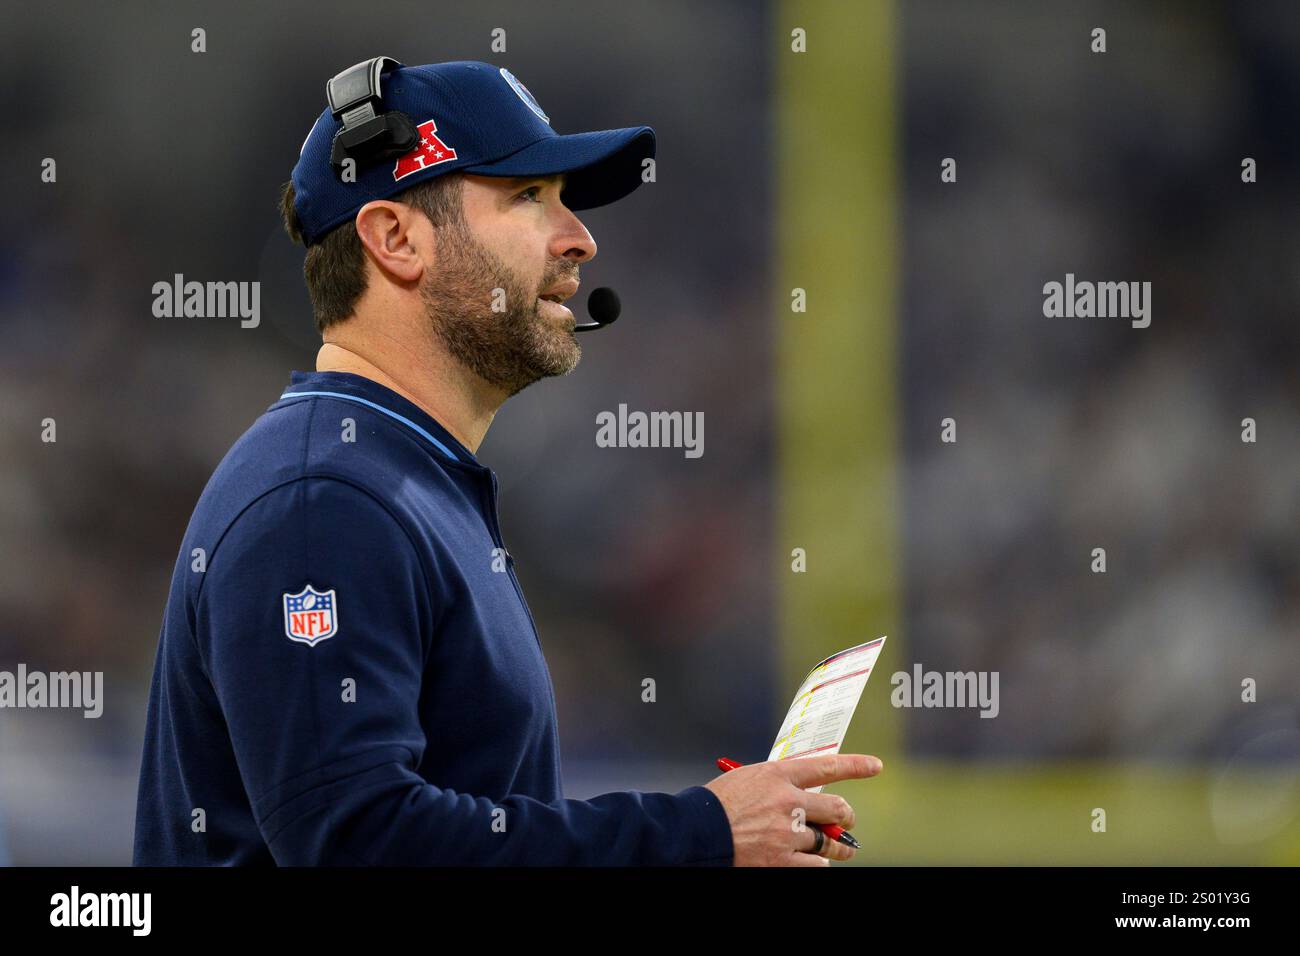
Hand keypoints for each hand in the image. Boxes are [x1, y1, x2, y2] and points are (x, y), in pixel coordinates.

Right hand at [704, 753, 882, 866]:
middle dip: (847, 817)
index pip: (827, 766)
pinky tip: (813, 860)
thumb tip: (800, 795)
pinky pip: (815, 863)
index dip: (856, 765)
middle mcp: (788, 802)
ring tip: (841, 849)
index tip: (874, 766)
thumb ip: (776, 785)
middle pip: (836, 808)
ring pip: (829, 840)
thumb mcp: (747, 780)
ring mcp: (787, 833)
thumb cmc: (715, 805)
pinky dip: (818, 862)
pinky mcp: (782, 860)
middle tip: (848, 822)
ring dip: (837, 845)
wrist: (695, 832)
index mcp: (777, 775)